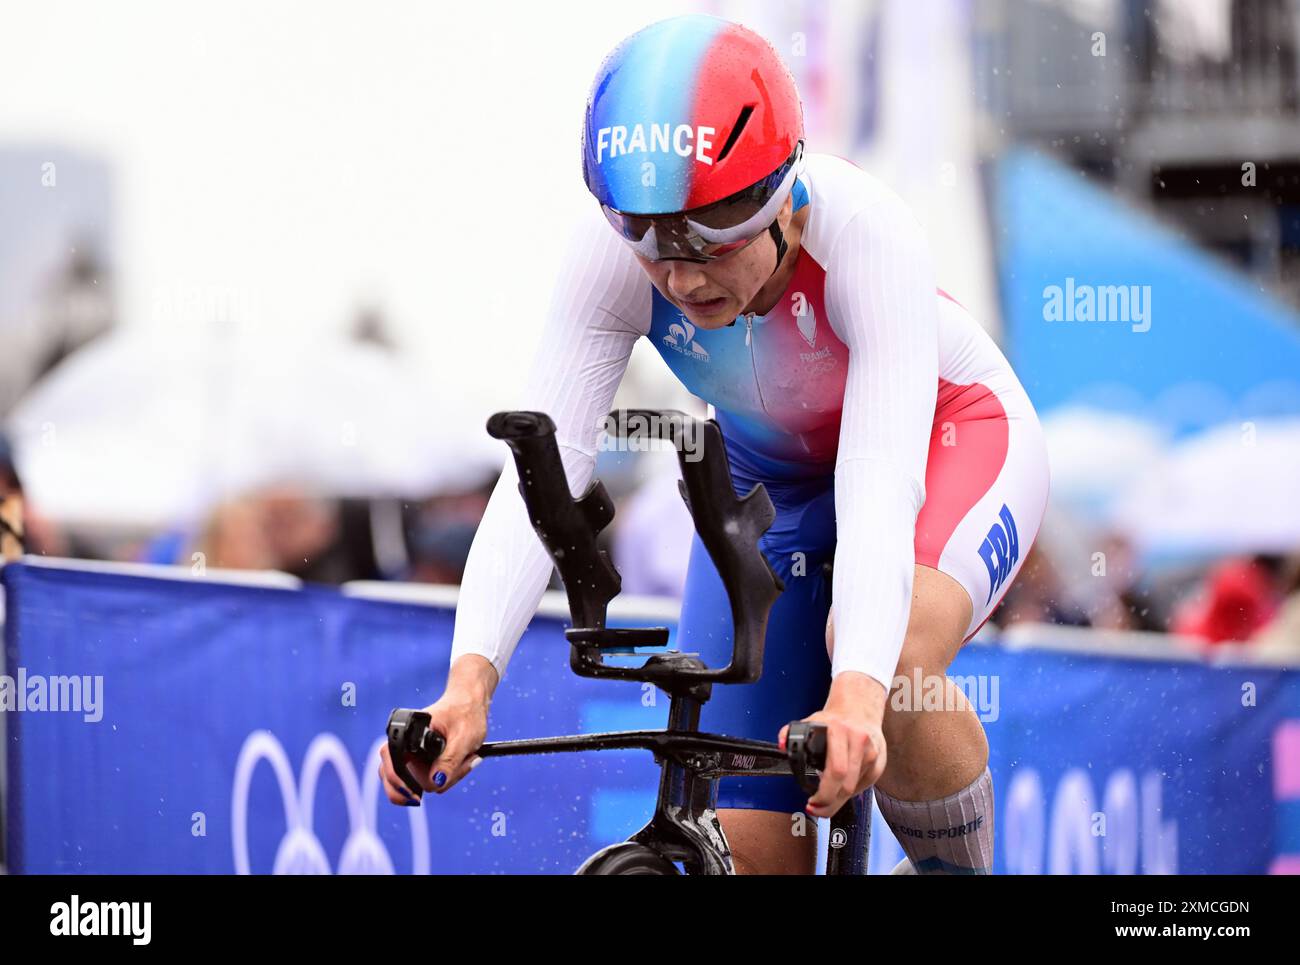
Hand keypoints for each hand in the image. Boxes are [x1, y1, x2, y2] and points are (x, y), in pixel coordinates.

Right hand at [379, 654, 495, 805]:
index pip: (393, 766)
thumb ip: (449, 761)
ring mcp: (411, 756)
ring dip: (445, 779)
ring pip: (419, 784)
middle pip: (403, 781)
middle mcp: (404, 746)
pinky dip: (446, 778)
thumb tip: (436, 784)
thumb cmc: (466, 713)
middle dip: (436, 781)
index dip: (401, 784)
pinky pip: (429, 782)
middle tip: (462, 765)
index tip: (417, 798)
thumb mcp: (463, 737)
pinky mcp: (420, 763)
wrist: (469, 705)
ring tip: (466, 759)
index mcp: (407, 733)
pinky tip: (461, 763)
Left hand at [780, 671, 886, 817]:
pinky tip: (841, 789)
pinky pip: (865, 785)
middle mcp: (859, 740)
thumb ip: (791, 733)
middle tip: (817, 808)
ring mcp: (872, 752)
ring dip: (840, 800)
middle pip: (847, 785)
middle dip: (830, 803)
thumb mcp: (811, 722)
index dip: (824, 793)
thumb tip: (781, 745)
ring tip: (826, 802)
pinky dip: (852, 791)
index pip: (835, 771)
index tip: (811, 802)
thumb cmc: (833, 720)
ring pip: (855, 788)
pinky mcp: (880, 761)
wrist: (859, 709)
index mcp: (839, 730)